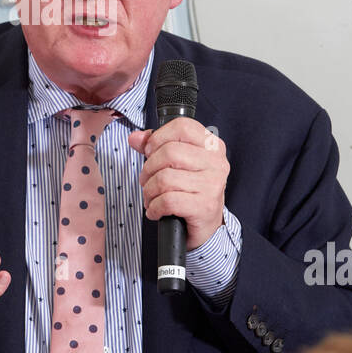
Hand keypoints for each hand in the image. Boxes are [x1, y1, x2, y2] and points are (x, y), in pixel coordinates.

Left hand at [128, 118, 228, 250]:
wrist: (207, 226)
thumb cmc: (191, 191)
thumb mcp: (178, 164)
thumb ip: (155, 147)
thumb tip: (135, 138)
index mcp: (212, 146)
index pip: (182, 126)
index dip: (158, 137)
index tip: (150, 151)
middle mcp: (216, 163)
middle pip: (169, 152)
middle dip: (149, 169)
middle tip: (147, 180)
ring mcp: (212, 184)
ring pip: (165, 178)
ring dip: (149, 191)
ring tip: (151, 197)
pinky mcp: (204, 206)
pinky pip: (168, 200)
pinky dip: (154, 207)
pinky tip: (156, 211)